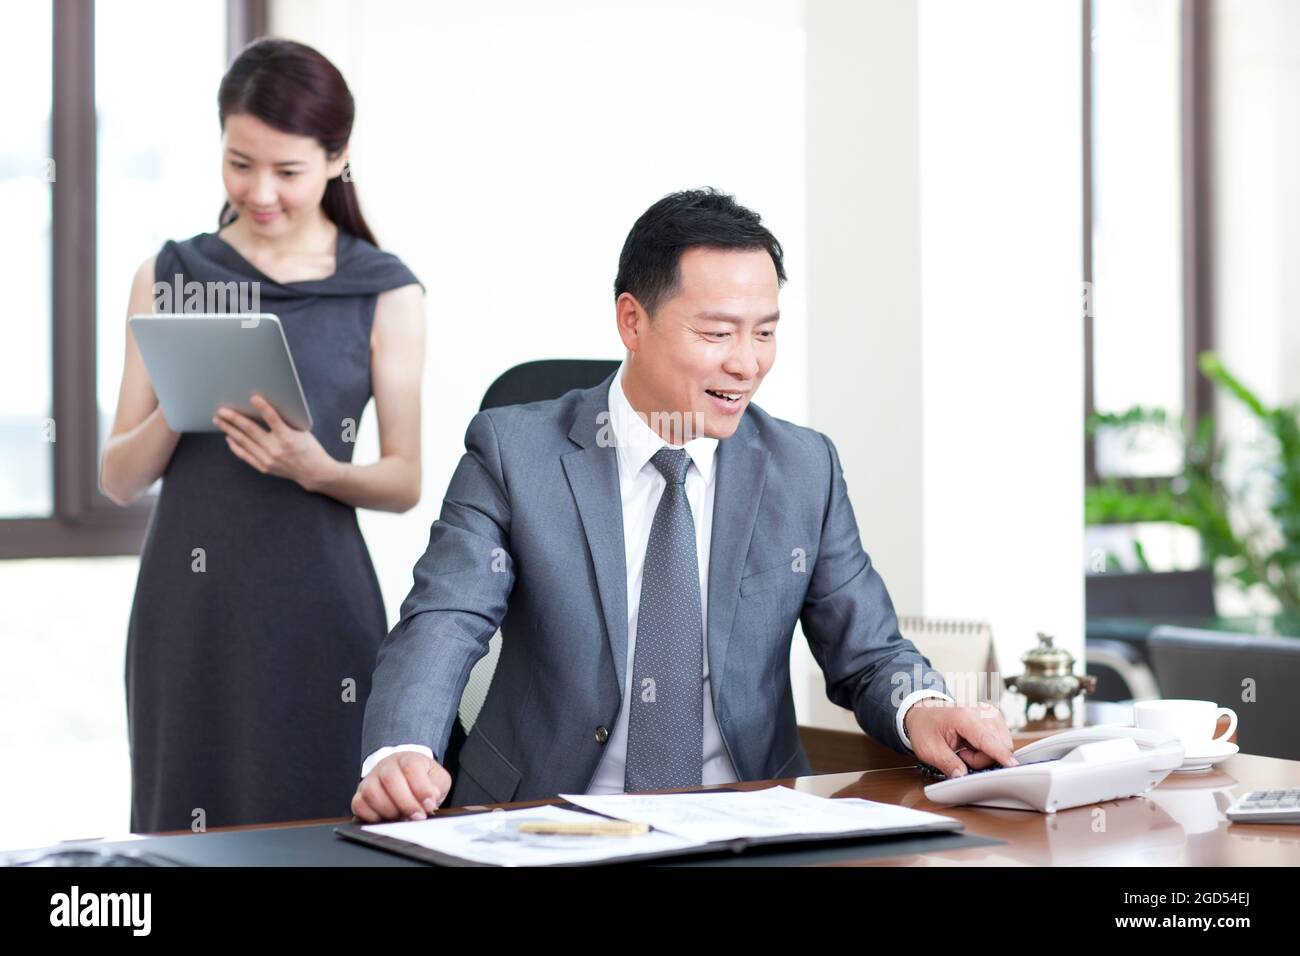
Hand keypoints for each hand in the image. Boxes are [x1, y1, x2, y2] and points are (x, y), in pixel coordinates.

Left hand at [213, 394, 337, 491]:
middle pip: (250, 430)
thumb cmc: (309, 448)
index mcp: (288, 438)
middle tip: (221, 410)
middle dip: (234, 418)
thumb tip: (265, 408)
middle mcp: (276, 449)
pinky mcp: (264, 467)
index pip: (273, 418)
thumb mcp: (302, 432)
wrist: (313, 472)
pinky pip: (245, 455)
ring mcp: (268, 459)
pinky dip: (235, 446)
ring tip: (219, 420)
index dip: (262, 407)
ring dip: (229, 429)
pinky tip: (228, 437)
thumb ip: (285, 422)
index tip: (253, 397)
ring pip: (244, 441)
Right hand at [352, 752, 452, 821]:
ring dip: (389, 810)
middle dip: (406, 803)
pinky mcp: (360, 795)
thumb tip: (430, 798)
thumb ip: (437, 786)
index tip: (429, 805)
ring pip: (372, 793)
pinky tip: (386, 818)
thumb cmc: (422, 779)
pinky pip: (359, 805)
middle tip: (417, 816)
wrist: (406, 778)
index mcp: (407, 758)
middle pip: (390, 779)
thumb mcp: (437, 779)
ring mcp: (370, 779)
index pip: (411, 767)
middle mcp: (386, 766)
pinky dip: (372, 816)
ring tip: (402, 817)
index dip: (421, 788)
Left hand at [904, 698, 1017, 776]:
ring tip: (964, 748)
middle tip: (961, 755)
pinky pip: (1000, 741)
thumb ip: (948, 764)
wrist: (922, 712)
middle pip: (1000, 747)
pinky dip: (987, 748)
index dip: (1001, 756)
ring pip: (1003, 745)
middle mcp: (982, 711)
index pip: (988, 740)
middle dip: (983, 759)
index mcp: (964, 717)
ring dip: (985, 754)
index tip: (1013, 766)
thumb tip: (963, 777)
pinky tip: (972, 744)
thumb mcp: (929, 749)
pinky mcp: (994, 718)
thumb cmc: (925, 727)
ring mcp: (990, 713)